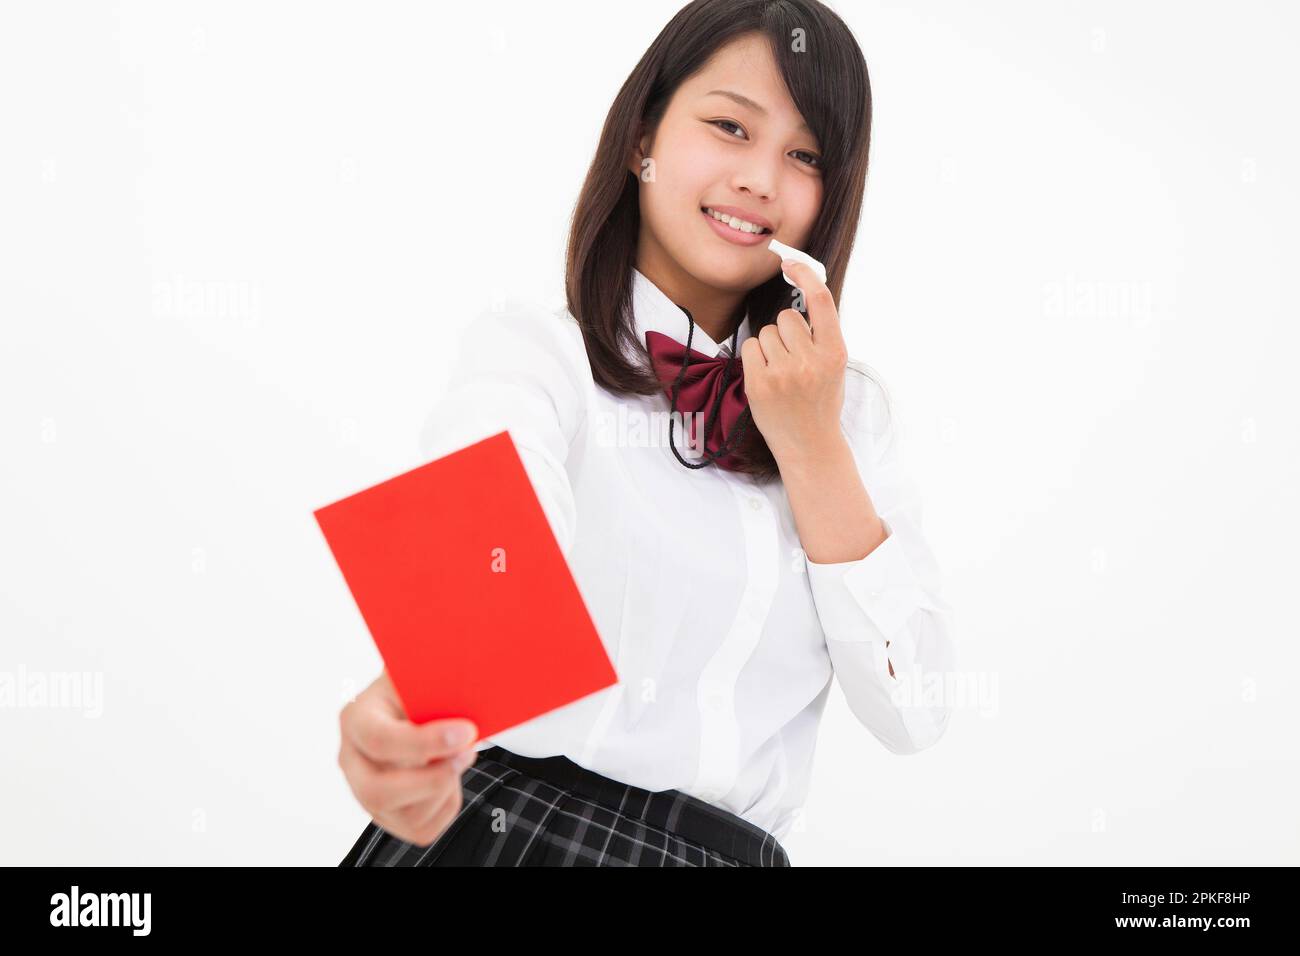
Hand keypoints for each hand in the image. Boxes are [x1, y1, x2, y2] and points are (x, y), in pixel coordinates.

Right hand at [338, 669, 479, 846]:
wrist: (418, 706)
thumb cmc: (420, 687)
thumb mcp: (423, 673)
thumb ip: (435, 675)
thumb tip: (471, 667)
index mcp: (356, 718)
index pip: (380, 740)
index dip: (426, 742)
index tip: (467, 731)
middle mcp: (352, 760)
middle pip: (379, 791)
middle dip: (433, 779)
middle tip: (469, 753)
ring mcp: (365, 793)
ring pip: (408, 814)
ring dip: (446, 787)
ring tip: (459, 757)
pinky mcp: (388, 817)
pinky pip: (422, 827)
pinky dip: (447, 804)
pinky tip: (448, 775)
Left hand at [739, 259, 847, 462]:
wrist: (810, 445)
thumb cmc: (820, 401)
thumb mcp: (833, 365)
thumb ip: (821, 333)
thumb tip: (803, 289)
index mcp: (835, 352)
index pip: (820, 300)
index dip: (805, 274)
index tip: (790, 262)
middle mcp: (811, 360)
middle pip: (786, 317)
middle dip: (786, 331)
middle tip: (794, 359)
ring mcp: (784, 373)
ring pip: (767, 332)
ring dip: (770, 346)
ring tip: (782, 372)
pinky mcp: (760, 384)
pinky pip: (750, 347)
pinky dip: (755, 358)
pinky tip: (767, 378)